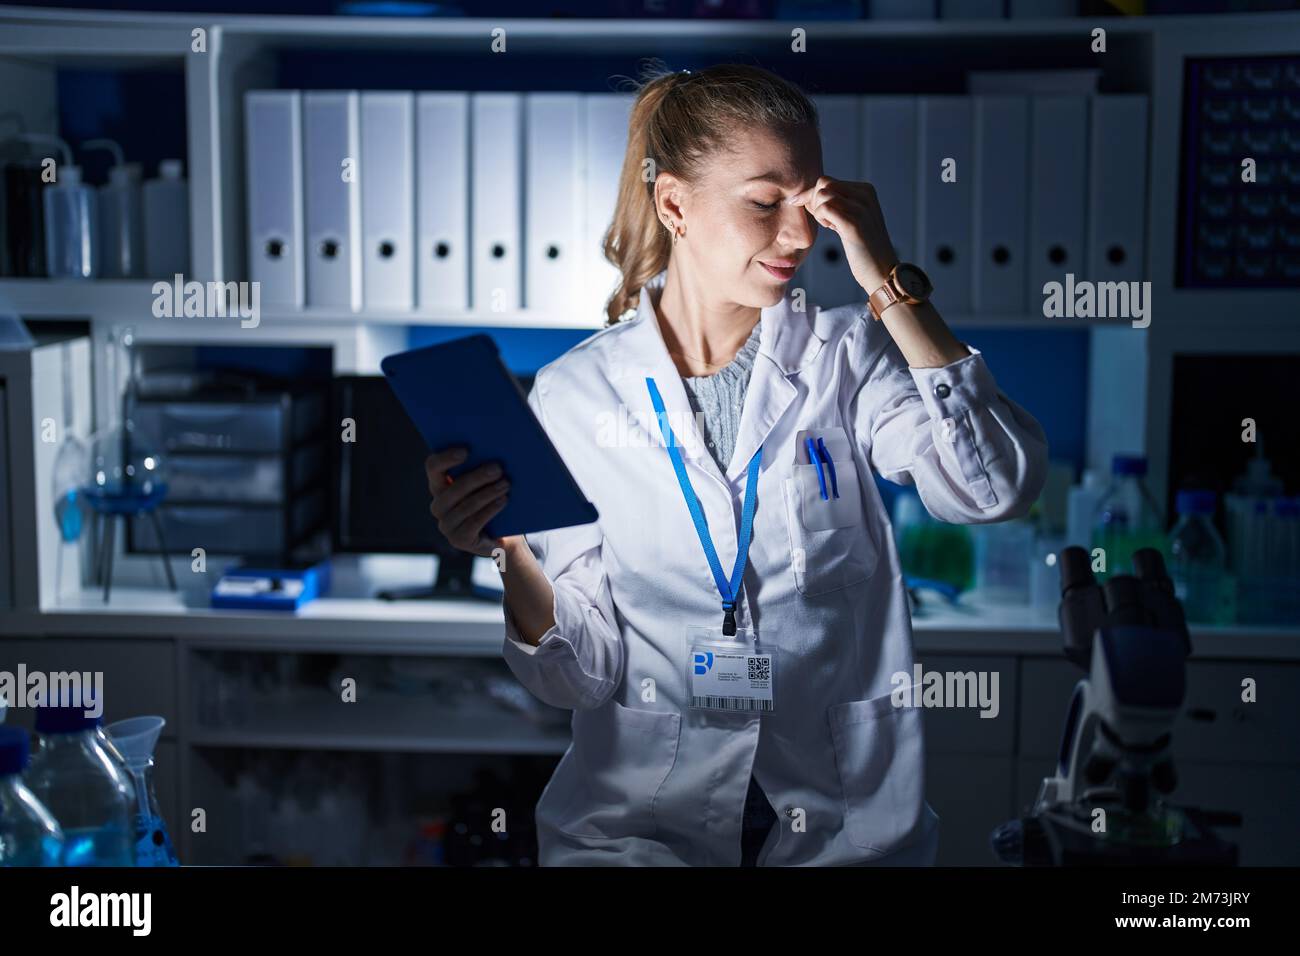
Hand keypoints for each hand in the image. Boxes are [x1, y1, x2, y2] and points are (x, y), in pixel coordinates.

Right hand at [425, 447, 514, 557]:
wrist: (502, 535)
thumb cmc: (492, 500)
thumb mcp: (486, 482)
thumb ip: (482, 466)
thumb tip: (493, 451)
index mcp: (439, 485)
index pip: (433, 467)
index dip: (446, 457)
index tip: (466, 450)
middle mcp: (438, 505)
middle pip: (453, 488)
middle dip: (477, 477)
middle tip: (498, 468)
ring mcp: (446, 525)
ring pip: (466, 505)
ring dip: (488, 493)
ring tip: (506, 484)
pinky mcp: (459, 540)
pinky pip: (474, 522)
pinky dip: (490, 509)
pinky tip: (503, 500)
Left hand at [787, 176, 897, 295]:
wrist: (882, 270)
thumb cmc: (863, 248)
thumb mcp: (853, 218)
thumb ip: (839, 204)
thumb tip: (809, 194)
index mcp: (865, 190)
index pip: (828, 181)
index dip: (815, 197)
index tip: (817, 214)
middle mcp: (865, 194)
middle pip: (823, 183)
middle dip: (814, 202)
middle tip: (823, 220)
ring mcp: (860, 208)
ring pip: (822, 195)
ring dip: (818, 211)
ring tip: (829, 225)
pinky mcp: (854, 223)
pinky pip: (825, 208)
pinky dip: (821, 218)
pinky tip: (832, 229)